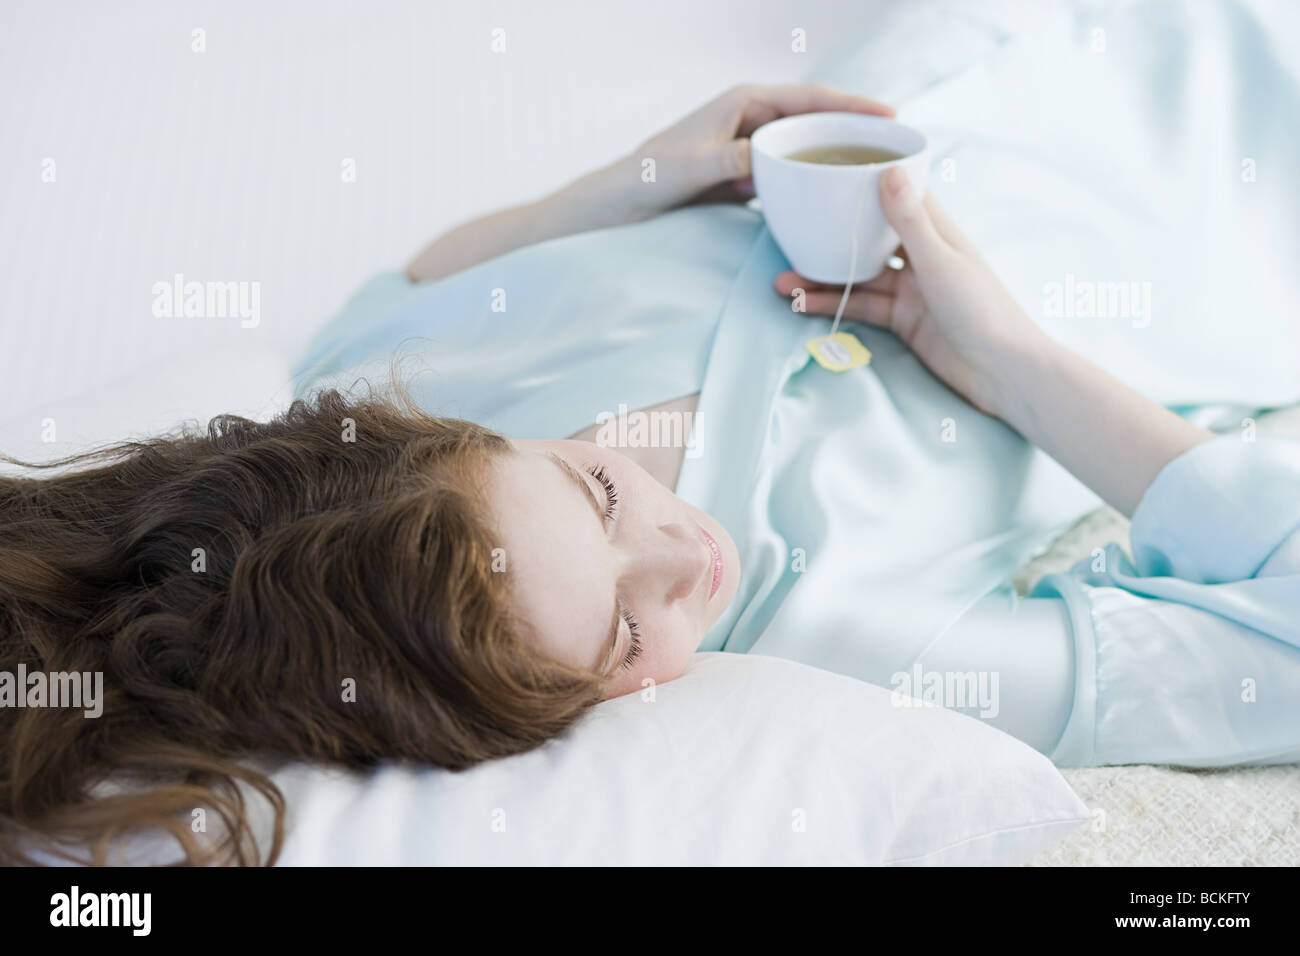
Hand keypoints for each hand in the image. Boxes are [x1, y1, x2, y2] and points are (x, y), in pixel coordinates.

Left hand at [623, 83, 894, 217]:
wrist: (625, 199)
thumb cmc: (654, 174)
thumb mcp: (697, 165)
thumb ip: (734, 159)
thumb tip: (769, 159)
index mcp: (746, 100)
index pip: (811, 98)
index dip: (852, 106)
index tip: (888, 116)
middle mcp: (752, 116)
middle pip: (816, 119)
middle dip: (854, 130)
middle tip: (894, 148)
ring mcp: (752, 143)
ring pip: (805, 146)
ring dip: (835, 157)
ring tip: (874, 172)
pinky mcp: (747, 170)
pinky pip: (789, 170)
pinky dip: (811, 180)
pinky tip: (833, 197)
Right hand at [773, 165, 1048, 416]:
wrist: (1001, 372)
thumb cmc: (981, 309)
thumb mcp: (940, 260)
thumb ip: (910, 221)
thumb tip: (889, 170)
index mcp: (938, 231)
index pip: (899, 195)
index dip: (866, 183)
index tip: (829, 172)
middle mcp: (922, 255)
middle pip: (870, 237)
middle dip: (832, 236)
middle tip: (791, 232)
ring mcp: (911, 289)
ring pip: (859, 276)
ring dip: (823, 278)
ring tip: (782, 281)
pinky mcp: (902, 320)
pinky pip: (861, 306)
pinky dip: (834, 305)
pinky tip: (803, 304)